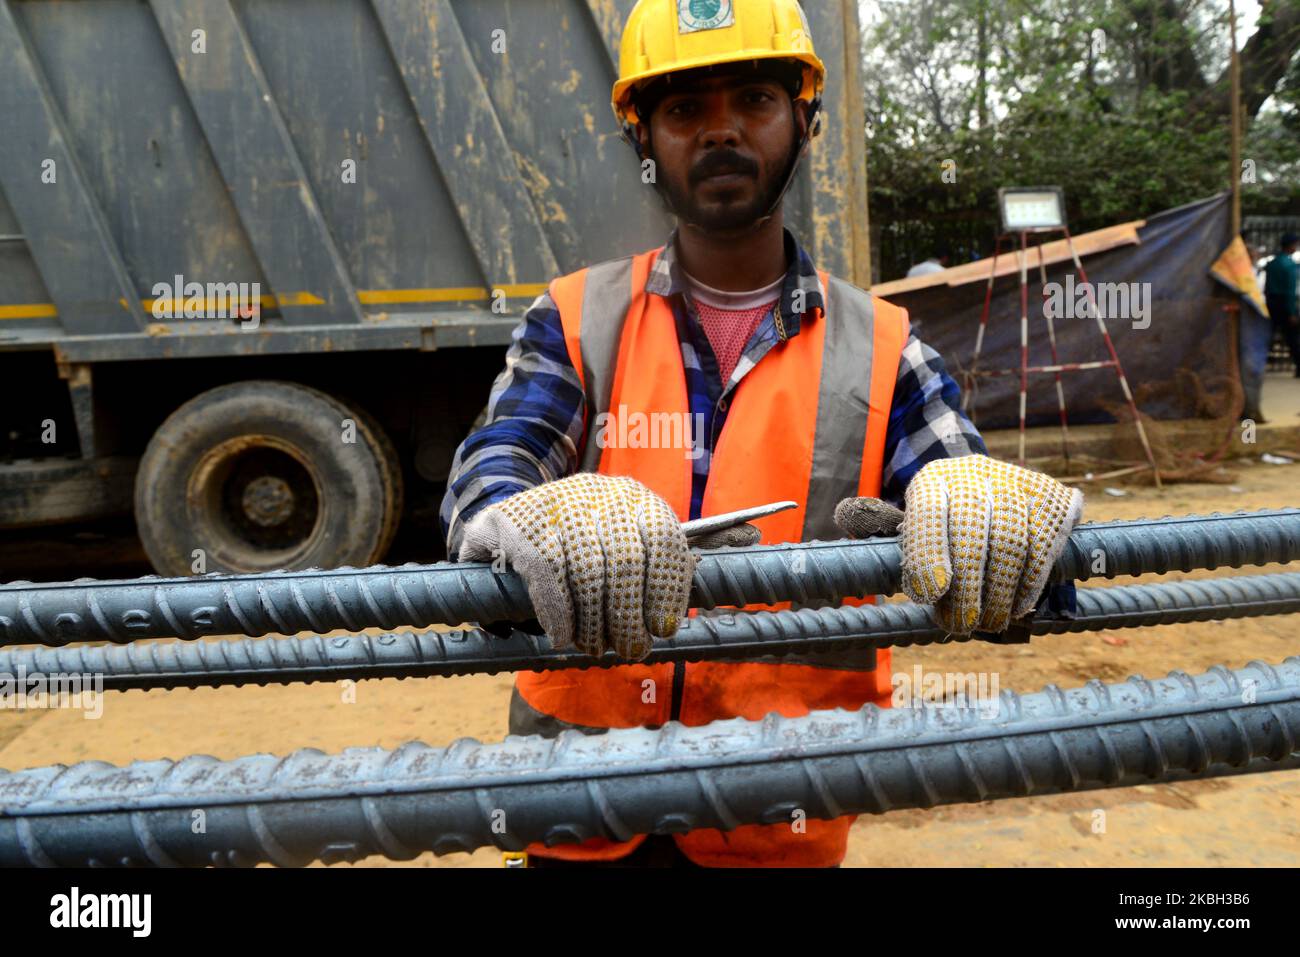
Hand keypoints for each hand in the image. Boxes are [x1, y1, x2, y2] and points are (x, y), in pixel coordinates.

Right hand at [458, 474, 693, 658]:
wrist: (507, 522)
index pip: (662, 539)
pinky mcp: (520, 522)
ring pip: (588, 570)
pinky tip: (562, 635)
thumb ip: (646, 571)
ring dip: (594, 620)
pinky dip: (558, 611)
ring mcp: (557, 505)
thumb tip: (668, 620)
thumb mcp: (614, 546)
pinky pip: (547, 572)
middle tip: (631, 649)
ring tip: (596, 647)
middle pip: (625, 561)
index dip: (667, 588)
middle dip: (629, 615)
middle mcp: (598, 494)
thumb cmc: (574, 545)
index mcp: (632, 498)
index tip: (664, 628)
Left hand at [835, 456, 1082, 633]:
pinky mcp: (1050, 497)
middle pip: (975, 534)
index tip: (930, 593)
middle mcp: (975, 475)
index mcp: (932, 480)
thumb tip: (844, 515)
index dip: (929, 553)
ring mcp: (1016, 484)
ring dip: (1001, 592)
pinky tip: (1018, 607)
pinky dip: (1032, 581)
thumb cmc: (939, 518)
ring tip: (989, 623)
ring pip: (1013, 542)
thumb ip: (880, 527)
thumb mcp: (907, 519)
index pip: (930, 514)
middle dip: (967, 588)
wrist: (982, 480)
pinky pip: (1045, 544)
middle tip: (960, 626)